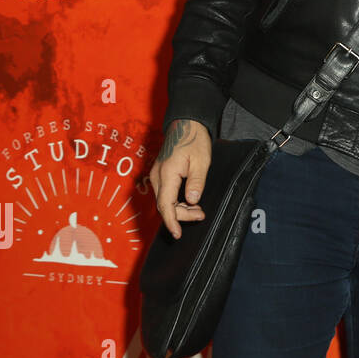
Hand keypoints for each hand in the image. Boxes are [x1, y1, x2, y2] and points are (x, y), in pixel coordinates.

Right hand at [147, 119, 211, 238]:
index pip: (166, 205)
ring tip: (199, 210)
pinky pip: (165, 193)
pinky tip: (190, 201)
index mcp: (167, 174)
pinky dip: (176, 201)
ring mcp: (157, 175)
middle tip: (201, 215)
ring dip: (180, 208)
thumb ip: (196, 182)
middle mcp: (157, 176)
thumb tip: (192, 201)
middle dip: (181, 215)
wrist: (185, 123)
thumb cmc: (194, 139)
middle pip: (165, 205)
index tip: (177, 234)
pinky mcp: (160, 174)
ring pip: (165, 200)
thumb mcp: (201, 161)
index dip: (172, 221)